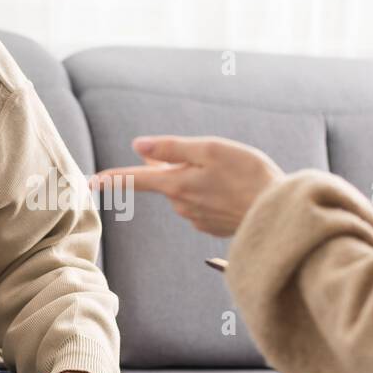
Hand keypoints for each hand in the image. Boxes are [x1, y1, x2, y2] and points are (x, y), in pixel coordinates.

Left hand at [90, 135, 284, 236]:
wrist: (281, 213)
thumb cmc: (249, 175)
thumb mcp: (211, 149)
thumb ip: (172, 148)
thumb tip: (138, 146)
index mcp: (177, 185)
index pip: (135, 180)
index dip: (113, 178)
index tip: (91, 183)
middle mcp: (182, 205)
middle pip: (167, 181)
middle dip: (177, 167)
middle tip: (209, 155)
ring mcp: (198, 218)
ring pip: (188, 192)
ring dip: (200, 180)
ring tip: (233, 175)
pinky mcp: (214, 226)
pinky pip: (204, 205)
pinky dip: (214, 194)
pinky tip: (236, 191)